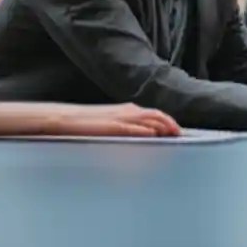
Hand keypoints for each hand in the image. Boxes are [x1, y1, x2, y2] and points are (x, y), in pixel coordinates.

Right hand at [52, 104, 182, 137]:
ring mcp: (121, 117)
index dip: (169, 122)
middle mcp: (128, 111)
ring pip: (150, 119)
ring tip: (174, 136)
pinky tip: (154, 136)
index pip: (155, 114)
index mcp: (128, 110)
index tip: (178, 132)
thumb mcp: (111, 123)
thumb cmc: (86, 123)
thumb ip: (128, 128)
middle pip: (157, 115)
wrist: (64, 118)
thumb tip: (144, 136)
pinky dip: (146, 131)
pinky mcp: (113, 126)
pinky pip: (134, 128)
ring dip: (164, 127)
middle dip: (171, 125)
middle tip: (182, 135)